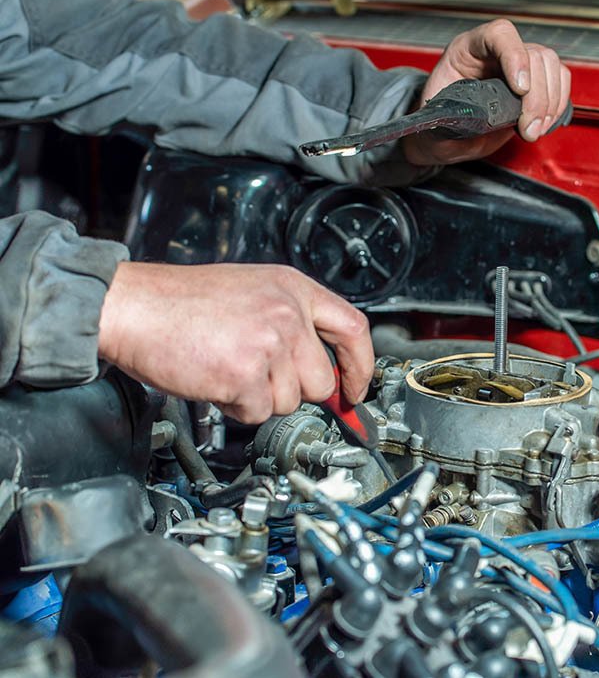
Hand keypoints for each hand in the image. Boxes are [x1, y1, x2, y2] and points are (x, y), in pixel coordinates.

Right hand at [98, 262, 372, 423]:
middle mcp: (288, 313)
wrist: (135, 306)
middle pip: (321, 380)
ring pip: (289, 401)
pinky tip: (215, 379)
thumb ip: (292, 321)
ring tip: (228, 367)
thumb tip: (323, 367)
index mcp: (293, 288)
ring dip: (260, 397)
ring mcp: (269, 344)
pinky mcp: (245, 375)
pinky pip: (258, 412)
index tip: (357, 389)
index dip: (361, 366)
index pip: (353, 329)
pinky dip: (236, 406)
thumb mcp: (253, 291)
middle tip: (259, 377)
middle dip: (293, 391)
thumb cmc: (182, 302)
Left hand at [403, 19, 570, 165]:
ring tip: (534, 130)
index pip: (498, 35)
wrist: (447, 132)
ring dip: (549, 104)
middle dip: (536, 98)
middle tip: (528, 128)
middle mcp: (496, 52)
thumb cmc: (440, 122)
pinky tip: (543, 123)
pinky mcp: (534, 82)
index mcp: (467, 50)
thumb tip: (471, 125)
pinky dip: (556, 106)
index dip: (515, 57)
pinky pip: (559, 81)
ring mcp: (519, 64)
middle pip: (533, 55)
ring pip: (550, 66)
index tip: (519, 89)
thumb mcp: (436, 123)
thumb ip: (450, 124)